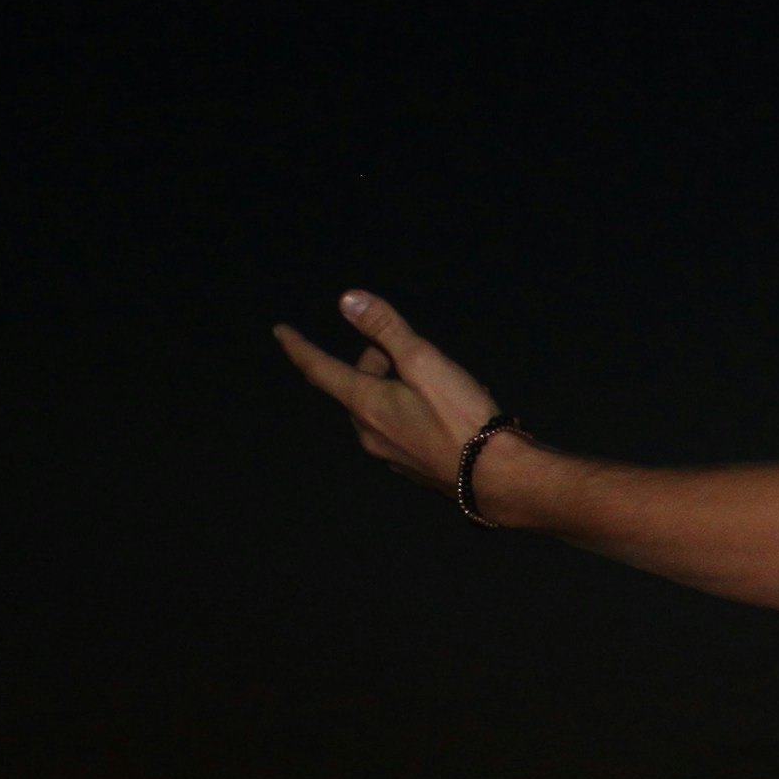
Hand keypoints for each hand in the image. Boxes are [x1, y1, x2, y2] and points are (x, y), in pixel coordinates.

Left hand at [272, 290, 510, 492]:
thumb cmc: (461, 417)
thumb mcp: (424, 362)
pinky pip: (400, 429)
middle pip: (356, 387)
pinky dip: (411, 411)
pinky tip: (446, 410)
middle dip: (372, 363)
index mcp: (366, 405)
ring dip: (394, 388)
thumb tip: (347, 299)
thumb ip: (386, 329)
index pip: (320, 370)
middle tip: (402, 349)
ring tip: (434, 379)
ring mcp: (390, 455)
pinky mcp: (413, 468)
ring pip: (379, 409)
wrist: (498, 478)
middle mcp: (369, 433)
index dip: (299, 347)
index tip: (281, 332)